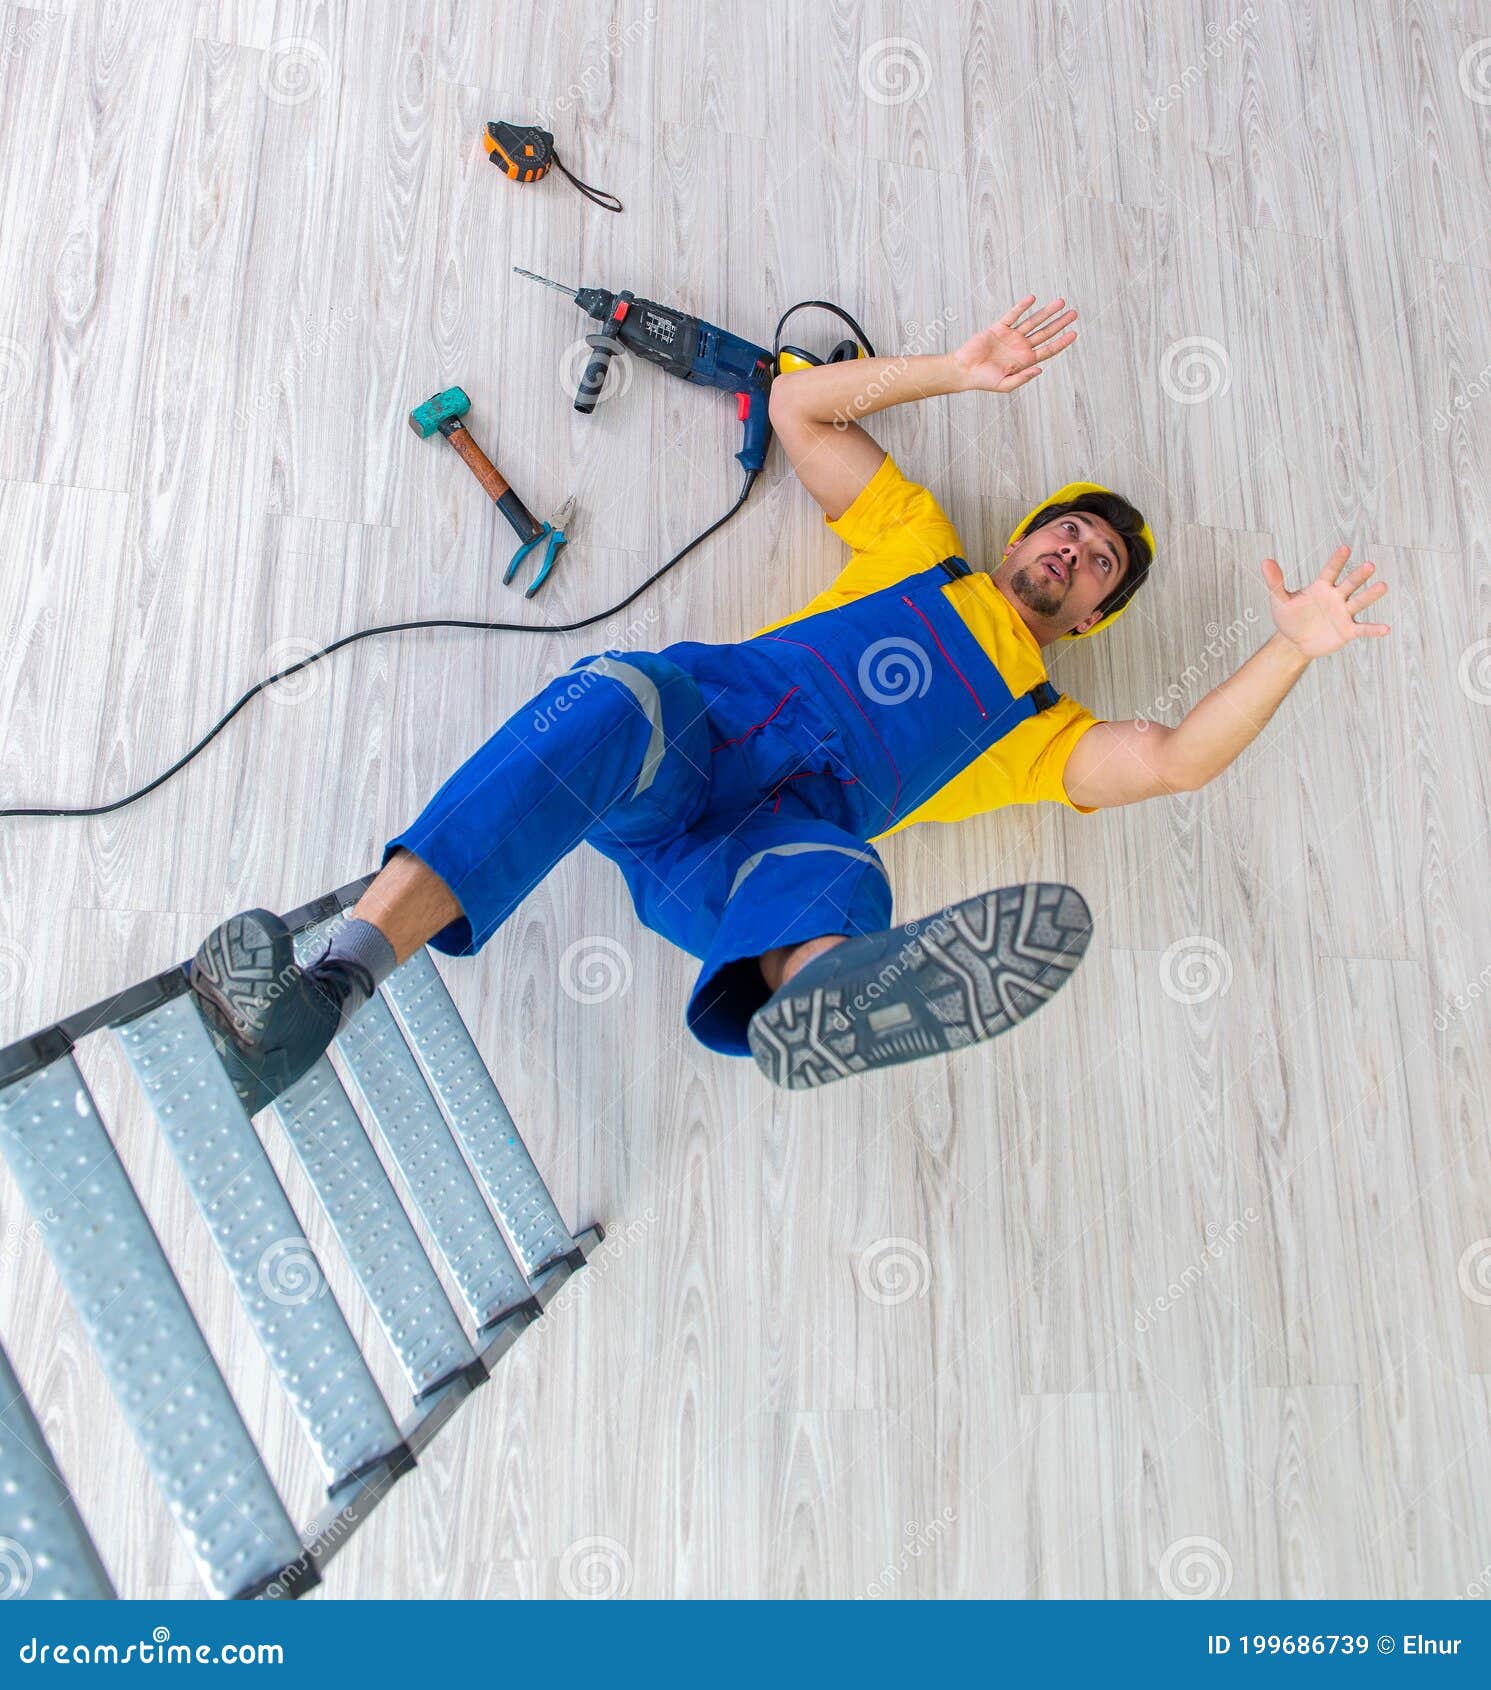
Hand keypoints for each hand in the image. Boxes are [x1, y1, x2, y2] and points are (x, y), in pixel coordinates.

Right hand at [950, 296, 1077, 392]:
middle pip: (1045, 332)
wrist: (964, 370)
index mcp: (1025, 361)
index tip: (1074, 333)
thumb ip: (1023, 377)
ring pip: (1033, 321)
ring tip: (1061, 302)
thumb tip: (1040, 369)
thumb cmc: (983, 381)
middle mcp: (1020, 347)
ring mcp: (1011, 336)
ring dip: (1047, 312)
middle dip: (1060, 323)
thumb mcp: (1005, 385)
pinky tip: (1033, 299)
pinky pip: (1013, 315)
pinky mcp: (999, 328)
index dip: (1061, 342)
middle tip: (1074, 313)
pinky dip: (1022, 307)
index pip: (1048, 349)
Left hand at [1262, 547, 1389, 657]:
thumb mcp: (1279, 601)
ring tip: (1382, 586)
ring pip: (1359, 602)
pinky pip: (1363, 629)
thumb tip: (1265, 560)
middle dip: (1358, 576)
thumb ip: (1275, 582)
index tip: (1345, 548)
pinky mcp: (1347, 630)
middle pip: (1349, 583)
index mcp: (1321, 587)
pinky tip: (1386, 629)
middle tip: (1369, 565)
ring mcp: (1343, 613)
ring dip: (1370, 595)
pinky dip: (1374, 629)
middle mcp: (1336, 597)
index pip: (1330, 570)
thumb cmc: (1288, 618)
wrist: (1294, 642)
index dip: (1337, 560)